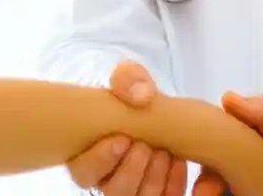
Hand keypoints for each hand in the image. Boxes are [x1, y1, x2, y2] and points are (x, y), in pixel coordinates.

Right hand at [66, 61, 188, 195]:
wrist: (162, 112)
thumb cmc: (135, 99)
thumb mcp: (130, 79)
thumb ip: (128, 79)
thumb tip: (141, 96)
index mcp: (89, 157)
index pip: (83, 173)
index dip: (100, 160)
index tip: (121, 139)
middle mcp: (109, 179)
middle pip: (113, 191)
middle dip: (131, 170)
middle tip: (146, 146)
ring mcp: (134, 190)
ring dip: (153, 177)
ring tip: (164, 152)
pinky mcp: (159, 193)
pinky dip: (173, 184)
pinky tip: (178, 161)